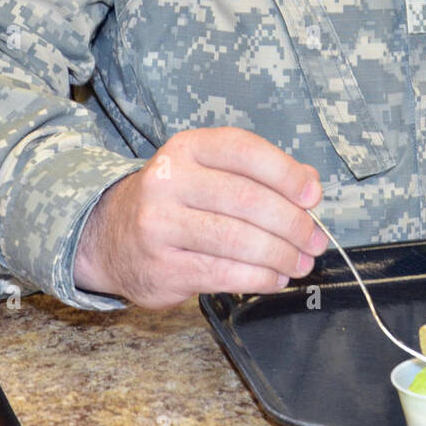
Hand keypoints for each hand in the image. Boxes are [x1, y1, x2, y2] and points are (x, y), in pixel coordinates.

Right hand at [73, 127, 327, 307]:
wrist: (110, 237)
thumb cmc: (178, 200)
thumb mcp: (210, 171)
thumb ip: (260, 174)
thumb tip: (310, 185)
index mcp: (187, 147)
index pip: (245, 151)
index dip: (286, 173)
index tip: (313, 196)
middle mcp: (169, 181)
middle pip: (247, 200)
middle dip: (292, 223)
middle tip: (315, 240)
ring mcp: (161, 225)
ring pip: (238, 240)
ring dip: (281, 255)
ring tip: (301, 262)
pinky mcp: (162, 267)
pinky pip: (224, 273)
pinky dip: (259, 277)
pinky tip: (275, 277)